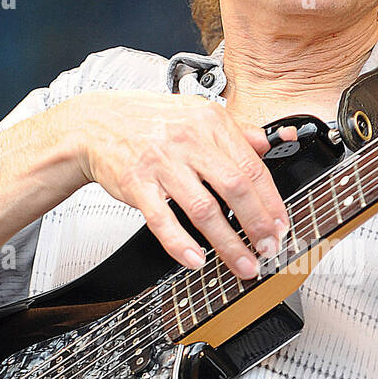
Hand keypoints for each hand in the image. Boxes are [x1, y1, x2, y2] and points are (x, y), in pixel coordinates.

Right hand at [65, 90, 296, 277]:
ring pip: (204, 209)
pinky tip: (195, 260)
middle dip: (257, 225)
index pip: (252, 167)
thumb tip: (271, 144)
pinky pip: (162, 220)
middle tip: (268, 249)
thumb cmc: (149, 122)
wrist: (96, 123)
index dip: (271, 202)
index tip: (281, 226)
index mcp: (210, 122)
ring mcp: (162, 163)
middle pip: (235, 188)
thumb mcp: (197, 114)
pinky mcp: (136, 184)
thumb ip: (236, 132)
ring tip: (243, 264)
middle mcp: (188, 140)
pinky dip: (180, 244)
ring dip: (228, 244)